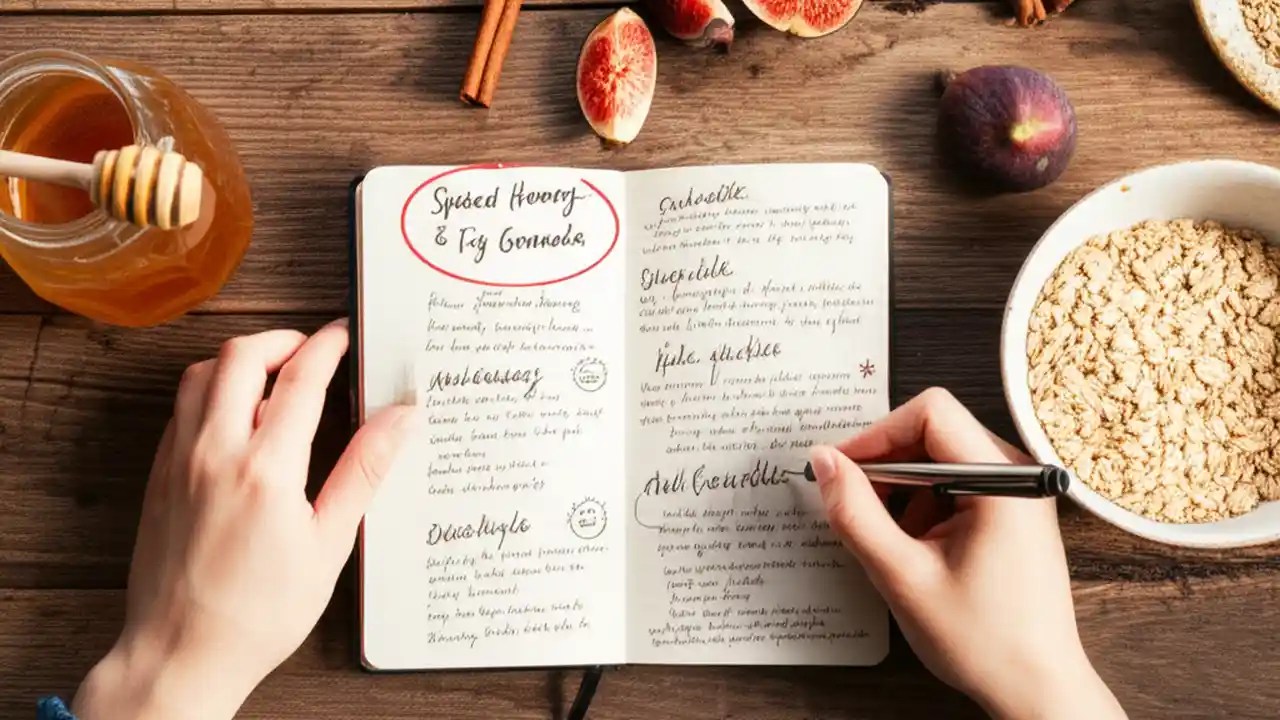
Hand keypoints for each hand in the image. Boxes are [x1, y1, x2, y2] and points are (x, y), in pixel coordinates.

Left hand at [72, 321, 417, 719]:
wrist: (182, 652)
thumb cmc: (259, 612)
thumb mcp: (328, 543)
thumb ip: (363, 470)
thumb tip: (400, 420)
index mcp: (265, 470)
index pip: (301, 380)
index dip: (328, 347)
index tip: (344, 335)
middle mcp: (214, 453)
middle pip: (241, 356)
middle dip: (282, 339)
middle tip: (312, 349)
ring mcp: (178, 461)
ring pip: (202, 373)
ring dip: (241, 359)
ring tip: (276, 376)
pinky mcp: (158, 474)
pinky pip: (182, 407)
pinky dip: (212, 390)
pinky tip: (239, 415)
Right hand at [809, 388, 1124, 719]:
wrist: (1037, 690)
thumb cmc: (982, 642)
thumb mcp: (903, 577)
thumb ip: (856, 513)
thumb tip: (823, 461)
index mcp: (1004, 482)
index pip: (931, 413)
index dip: (877, 433)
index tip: (841, 468)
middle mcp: (1019, 476)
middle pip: (935, 430)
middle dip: (886, 464)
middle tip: (853, 505)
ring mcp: (1019, 493)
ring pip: (942, 458)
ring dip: (903, 489)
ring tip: (891, 541)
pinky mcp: (1013, 513)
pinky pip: (957, 484)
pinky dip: (923, 505)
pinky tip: (915, 548)